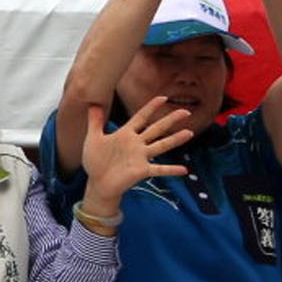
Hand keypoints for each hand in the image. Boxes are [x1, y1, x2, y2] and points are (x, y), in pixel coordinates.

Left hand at [81, 96, 194, 219]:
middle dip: (171, 120)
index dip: (151, 107)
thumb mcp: (93, 138)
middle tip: (186, 111)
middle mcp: (136, 144)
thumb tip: (92, 103)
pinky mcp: (142, 171)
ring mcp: (141, 157)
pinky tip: (184, 169)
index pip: (141, 117)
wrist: (97, 183)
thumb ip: (95, 122)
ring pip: (161, 145)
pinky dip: (171, 170)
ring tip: (190, 133)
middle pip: (157, 128)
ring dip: (175, 140)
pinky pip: (159, 169)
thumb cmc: (95, 161)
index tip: (163, 97)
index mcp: (125, 134)